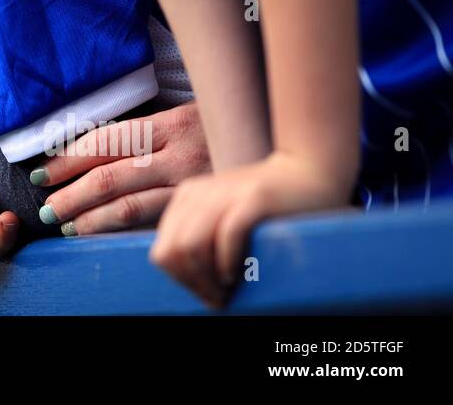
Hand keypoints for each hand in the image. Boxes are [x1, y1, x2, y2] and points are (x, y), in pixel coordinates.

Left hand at [31, 102, 210, 235]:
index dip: (69, 157)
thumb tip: (87, 149)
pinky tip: (101, 236)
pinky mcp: (205, 213)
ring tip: (66, 225)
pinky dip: (120, 232)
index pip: (106, 140)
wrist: (293, 166)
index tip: (42, 171)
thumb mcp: (187, 123)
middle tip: (46, 206)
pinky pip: (154, 225)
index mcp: (172, 124)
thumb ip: (147, 135)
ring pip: (128, 206)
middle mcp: (181, 153)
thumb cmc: (225, 138)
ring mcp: (194, 186)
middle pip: (110, 174)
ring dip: (90, 218)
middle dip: (71, 192)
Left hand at [149, 150, 353, 307]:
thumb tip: (186, 280)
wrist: (309, 171)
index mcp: (186, 198)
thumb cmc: (267, 206)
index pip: (161, 251)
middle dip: (192, 283)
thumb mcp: (224, 214)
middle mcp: (199, 193)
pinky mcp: (252, 198)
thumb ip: (201, 236)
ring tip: (227, 290)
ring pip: (190, 246)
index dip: (181, 280)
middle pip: (172, 252)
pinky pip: (225, 236)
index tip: (205, 293)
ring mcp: (224, 193)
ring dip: (208, 279)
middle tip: (217, 298)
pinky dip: (228, 262)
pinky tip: (237, 274)